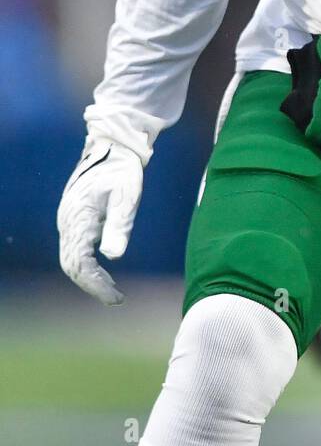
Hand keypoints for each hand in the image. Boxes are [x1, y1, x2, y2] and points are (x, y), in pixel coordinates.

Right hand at [57, 138, 143, 303]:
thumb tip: (113, 257)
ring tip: (112, 290)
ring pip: (70, 259)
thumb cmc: (123, 170)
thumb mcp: (127, 196)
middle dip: (92, 285)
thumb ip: (120, 225)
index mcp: (79, 217)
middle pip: (71, 265)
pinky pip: (74, 249)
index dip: (96, 284)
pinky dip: (87, 265)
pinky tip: (104, 272)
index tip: (116, 297)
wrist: (113, 147)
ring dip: (89, 277)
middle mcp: (68, 221)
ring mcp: (68, 220)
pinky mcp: (73, 218)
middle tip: (116, 298)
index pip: (80, 263)